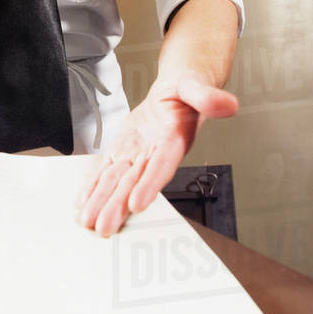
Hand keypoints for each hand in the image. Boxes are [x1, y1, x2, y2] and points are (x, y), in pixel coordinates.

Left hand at [79, 72, 237, 236]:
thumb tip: (227, 104)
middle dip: (119, 206)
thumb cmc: (187, 91)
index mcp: (174, 139)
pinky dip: (95, 186)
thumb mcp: (195, 85)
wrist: (177, 91)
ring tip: (89, 221)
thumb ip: (207, 96)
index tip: (137, 203)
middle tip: (105, 227)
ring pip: (118, 181)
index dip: (150, 184)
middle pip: (136, 182)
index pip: (162, 165)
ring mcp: (138, 155)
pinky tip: (85, 201)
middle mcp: (155, 153)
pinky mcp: (124, 151)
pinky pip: (107, 170)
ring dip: (103, 202)